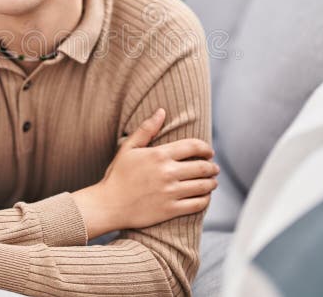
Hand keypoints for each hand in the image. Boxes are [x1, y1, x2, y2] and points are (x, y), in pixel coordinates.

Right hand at [72, 108, 218, 236]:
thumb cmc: (117, 175)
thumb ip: (147, 129)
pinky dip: (205, 200)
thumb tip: (161, 111)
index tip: (209, 152)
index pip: (193, 146)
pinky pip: (197, 204)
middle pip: (202, 167)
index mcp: (159, 155)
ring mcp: (170, 192)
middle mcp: (167, 172)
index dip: (206, 148)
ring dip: (211, 183)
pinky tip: (204, 197)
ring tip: (212, 183)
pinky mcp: (170, 210)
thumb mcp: (128, 148)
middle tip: (214, 169)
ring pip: (203, 186)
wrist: (108, 205)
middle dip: (212, 168)